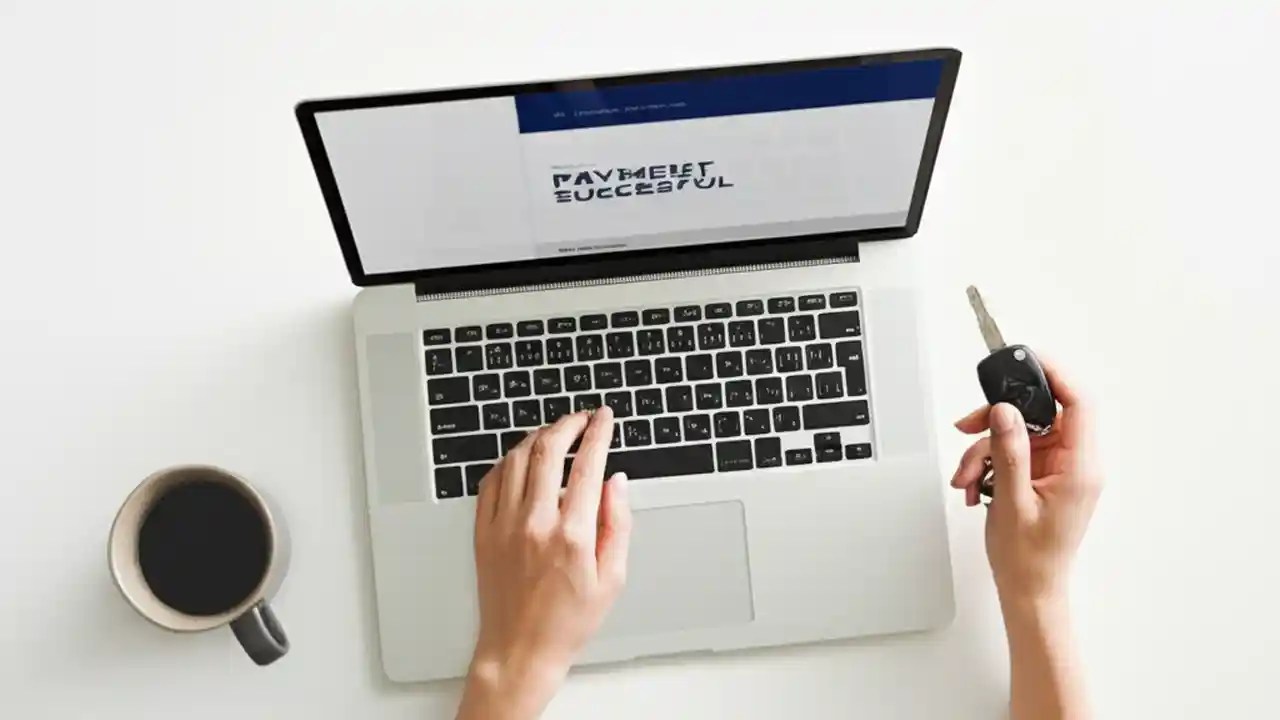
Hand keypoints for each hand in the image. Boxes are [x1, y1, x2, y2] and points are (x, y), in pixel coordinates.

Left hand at [458, 408, 630, 719]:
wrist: (520, 651)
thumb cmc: (567, 623)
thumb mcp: (612, 578)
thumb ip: (618, 524)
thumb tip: (617, 483)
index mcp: (572, 534)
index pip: (588, 465)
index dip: (599, 432)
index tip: (605, 418)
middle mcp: (535, 523)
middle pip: (549, 450)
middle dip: (569, 424)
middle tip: (582, 418)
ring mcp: (504, 525)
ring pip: (518, 458)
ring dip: (539, 437)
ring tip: (555, 433)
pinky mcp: (483, 532)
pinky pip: (491, 481)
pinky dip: (509, 461)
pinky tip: (522, 459)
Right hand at [950, 360, 1101, 603]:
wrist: (1029, 589)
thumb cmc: (1028, 558)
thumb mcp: (1012, 501)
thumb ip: (1008, 450)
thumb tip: (1004, 410)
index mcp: (1080, 467)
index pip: (1079, 402)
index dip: (1055, 373)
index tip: (1026, 359)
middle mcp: (1075, 463)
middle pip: (1040, 413)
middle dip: (997, 418)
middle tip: (968, 425)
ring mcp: (1060, 468)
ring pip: (1019, 432)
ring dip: (985, 449)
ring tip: (968, 478)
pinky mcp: (1043, 475)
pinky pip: (1014, 450)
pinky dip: (988, 462)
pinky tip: (976, 485)